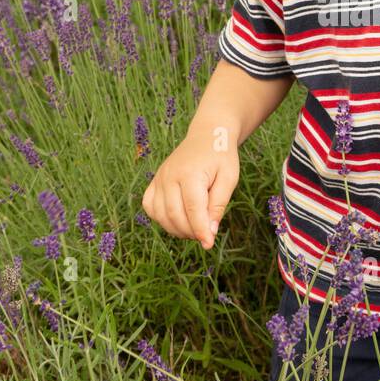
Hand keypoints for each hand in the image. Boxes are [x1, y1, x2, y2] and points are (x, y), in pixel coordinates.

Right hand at [142, 132, 237, 249]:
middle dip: (190, 232)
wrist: (206, 136)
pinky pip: (150, 207)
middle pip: (174, 215)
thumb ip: (219, 205)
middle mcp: (170, 175)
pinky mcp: (154, 181)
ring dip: (177, 229)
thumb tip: (210, 233)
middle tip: (206, 235)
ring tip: (195, 228)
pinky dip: (161, 219)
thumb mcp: (229, 178)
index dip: (201, 230)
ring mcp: (159, 178)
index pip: (193, 209)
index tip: (208, 244)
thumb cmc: (220, 157)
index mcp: (190, 173)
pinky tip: (178, 219)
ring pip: (160, 215)